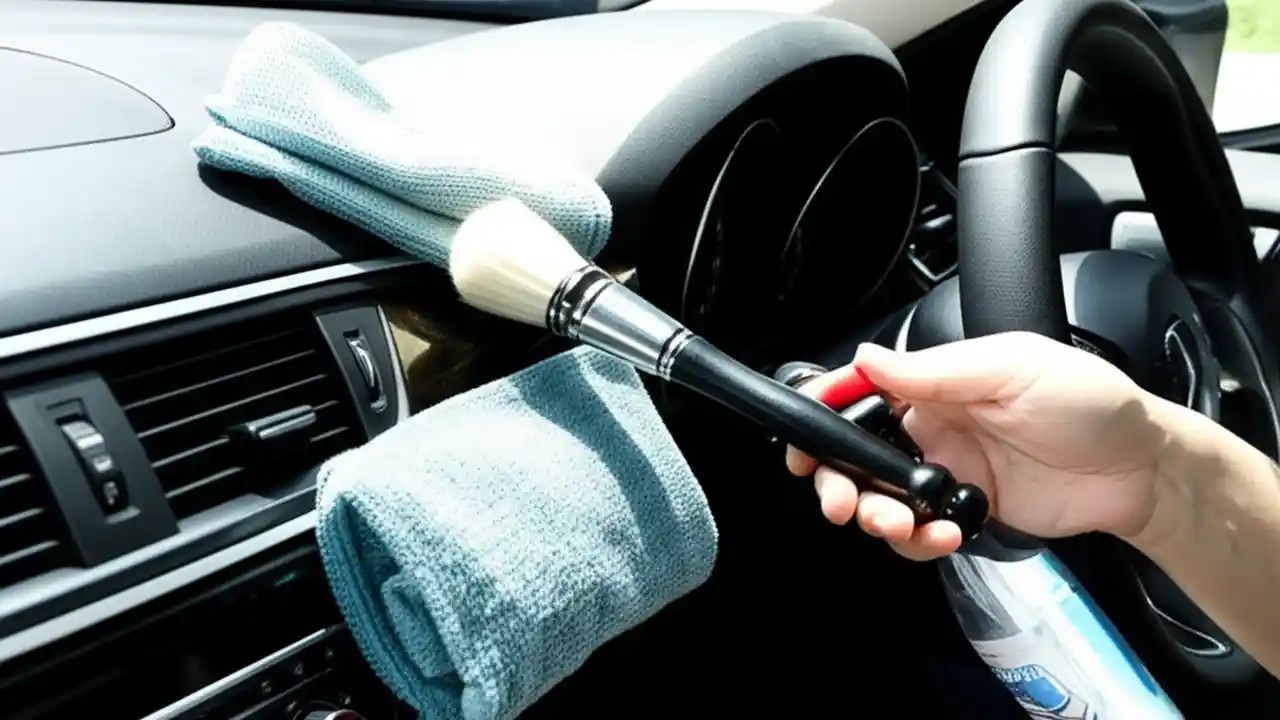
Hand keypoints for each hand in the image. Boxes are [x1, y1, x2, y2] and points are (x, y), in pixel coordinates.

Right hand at [786, 331, 1170, 559]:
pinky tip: (941, 537)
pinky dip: (917, 542)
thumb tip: (866, 359)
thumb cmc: (1090, 404)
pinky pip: (920, 534)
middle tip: (839, 501)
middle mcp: (934, 427)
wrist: (1141, 471)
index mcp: (937, 383)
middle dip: (836, 479)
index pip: (862, 392)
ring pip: (881, 499)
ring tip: (897, 524)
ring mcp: (947, 473)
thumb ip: (934, 370)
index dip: (824, 413)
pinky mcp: (966, 513)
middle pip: (857, 454)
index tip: (804, 439)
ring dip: (874, 516)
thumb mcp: (1012, 368)